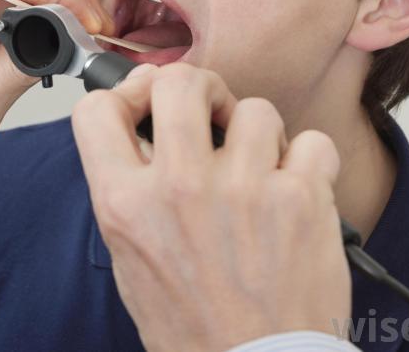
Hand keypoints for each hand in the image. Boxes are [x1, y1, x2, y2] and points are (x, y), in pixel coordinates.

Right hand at [71, 63, 348, 351]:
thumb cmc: (195, 325)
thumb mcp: (131, 258)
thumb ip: (128, 189)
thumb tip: (141, 128)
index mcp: (126, 204)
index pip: (96, 110)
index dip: (124, 97)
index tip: (146, 105)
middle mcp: (179, 188)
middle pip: (178, 82)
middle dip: (199, 91)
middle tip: (212, 113)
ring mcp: (243, 189)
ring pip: (254, 108)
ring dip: (260, 136)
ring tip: (260, 173)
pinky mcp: (300, 199)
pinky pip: (311, 141)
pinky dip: (310, 162)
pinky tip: (298, 190)